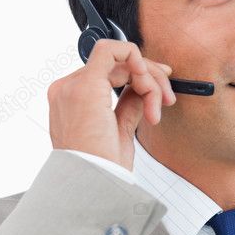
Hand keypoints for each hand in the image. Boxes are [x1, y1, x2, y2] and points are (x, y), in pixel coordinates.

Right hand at [48, 39, 176, 170]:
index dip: (140, 75)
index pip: (110, 73)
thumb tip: (144, 88)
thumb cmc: (103, 167)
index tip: (162, 90)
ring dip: (151, 79)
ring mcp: (72, 85)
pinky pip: (114, 51)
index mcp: (72, 100)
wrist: (93, 183)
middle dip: (152, 78)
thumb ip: (129, 105)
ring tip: (157, 110)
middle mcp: (67, 89)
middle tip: (168, 100)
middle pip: (118, 64)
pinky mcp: (85, 85)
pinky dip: (139, 62)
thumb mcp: (120, 130)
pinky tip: (149, 84)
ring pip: (121, 59)